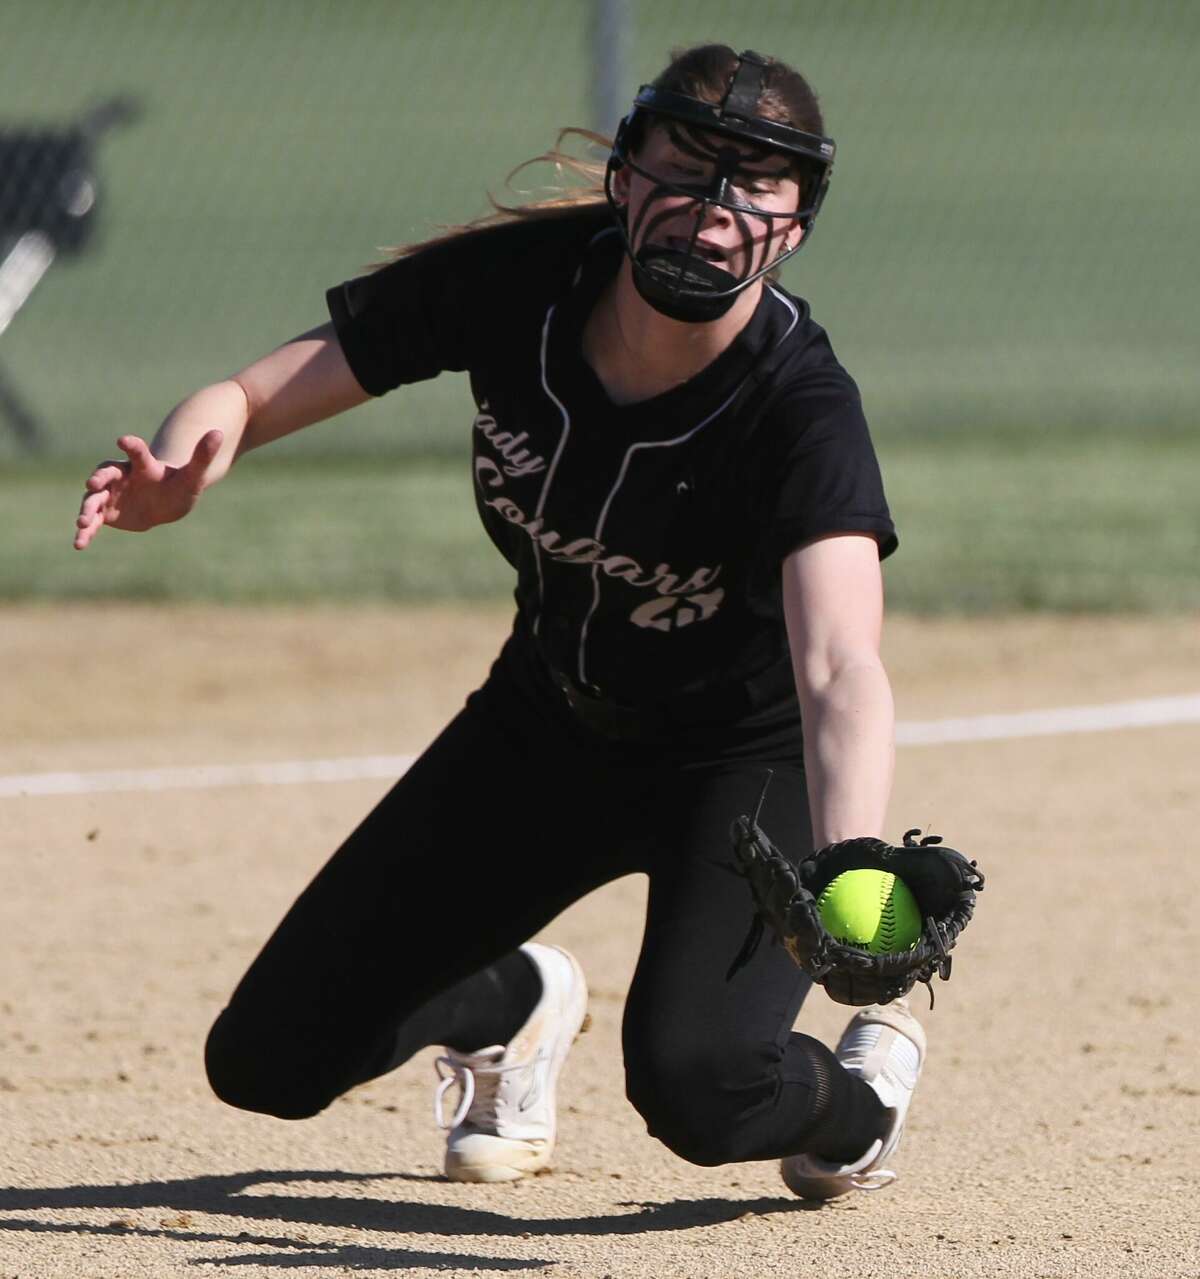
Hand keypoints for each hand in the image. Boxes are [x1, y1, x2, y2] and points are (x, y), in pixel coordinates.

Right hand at [72, 430, 222, 549]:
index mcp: (143, 465)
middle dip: (98, 479)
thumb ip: (202, 455)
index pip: (137, 453)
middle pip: (106, 474)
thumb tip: (219, 432)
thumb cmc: (179, 485)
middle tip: (93, 484)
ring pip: (94, 499)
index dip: (132, 446)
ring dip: (87, 509)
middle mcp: (121, 476)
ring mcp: (111, 494)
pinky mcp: (106, 512)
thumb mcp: (193, 475)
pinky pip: (94, 521)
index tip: (124, 440)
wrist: (166, 502)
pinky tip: (79, 543)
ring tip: (82, 522)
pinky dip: (86, 531)